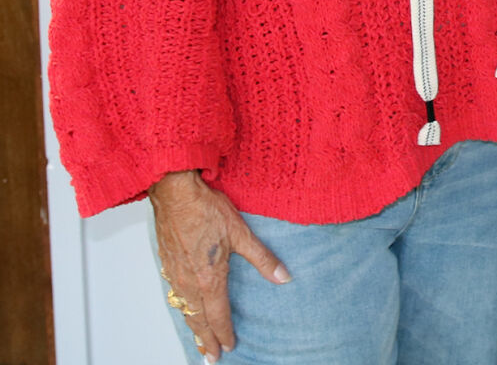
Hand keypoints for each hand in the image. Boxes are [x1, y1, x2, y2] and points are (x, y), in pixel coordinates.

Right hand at [149, 170, 290, 361]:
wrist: (175, 193)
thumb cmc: (206, 209)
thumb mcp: (241, 233)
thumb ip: (262, 258)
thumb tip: (283, 277)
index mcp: (208, 278)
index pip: (218, 315)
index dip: (224, 332)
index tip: (229, 346)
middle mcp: (188, 282)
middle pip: (197, 319)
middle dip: (205, 340)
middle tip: (210, 358)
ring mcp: (174, 274)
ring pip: (183, 309)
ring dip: (192, 327)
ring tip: (199, 340)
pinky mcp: (166, 263)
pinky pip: (173, 295)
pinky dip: (181, 309)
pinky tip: (184, 308)